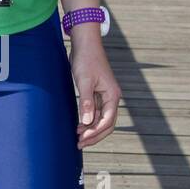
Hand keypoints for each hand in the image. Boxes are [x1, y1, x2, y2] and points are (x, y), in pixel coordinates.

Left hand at [69, 32, 121, 148]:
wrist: (85, 44)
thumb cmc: (86, 60)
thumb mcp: (84, 81)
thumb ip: (86, 102)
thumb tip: (87, 122)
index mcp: (112, 95)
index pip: (107, 121)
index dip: (95, 132)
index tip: (82, 139)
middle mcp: (111, 97)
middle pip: (107, 124)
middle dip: (95, 135)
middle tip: (80, 144)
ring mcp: (105, 96)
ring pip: (101, 119)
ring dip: (91, 129)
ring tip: (77, 136)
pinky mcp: (97, 93)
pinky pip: (96, 112)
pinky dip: (88, 120)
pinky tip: (79, 125)